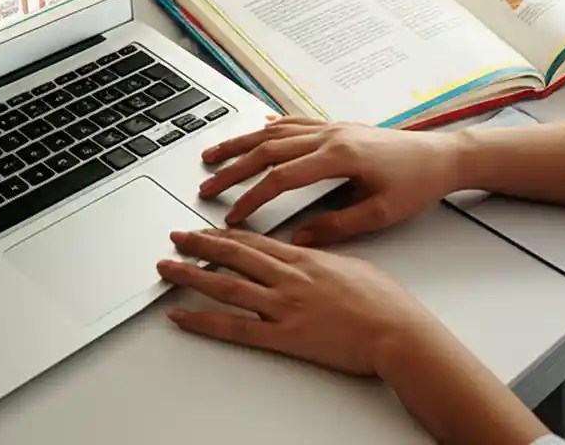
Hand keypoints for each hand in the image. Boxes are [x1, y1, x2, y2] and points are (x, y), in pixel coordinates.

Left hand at [157, 229, 445, 376]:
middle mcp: (289, 278)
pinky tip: (181, 315)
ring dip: (191, 274)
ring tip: (166, 267)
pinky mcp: (284, 336)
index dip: (223, 233)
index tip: (204, 229)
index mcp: (306, 258)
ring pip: (226, 285)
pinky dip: (203, 321)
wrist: (398, 332)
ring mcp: (284, 306)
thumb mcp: (354, 263)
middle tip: (174, 237)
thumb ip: (325, 254)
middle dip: (199, 244)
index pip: (254, 240)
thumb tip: (309, 249)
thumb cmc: (385, 302)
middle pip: (233, 254)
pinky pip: (235, 328)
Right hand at [201, 118, 460, 244]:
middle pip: (267, 149)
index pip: (281, 177)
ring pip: (274, 132)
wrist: (442, 156)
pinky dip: (268, 128)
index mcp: (339, 156)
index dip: (252, 197)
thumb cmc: (417, 184)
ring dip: (241, 144)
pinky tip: (254, 132)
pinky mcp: (336, 126)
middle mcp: (330, 135)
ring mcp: (331, 127)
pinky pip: (293, 123)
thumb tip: (298, 237)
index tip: (233, 216)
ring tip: (212, 155)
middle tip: (205, 188)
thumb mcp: (380, 214)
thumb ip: (337, 226)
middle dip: (232, 169)